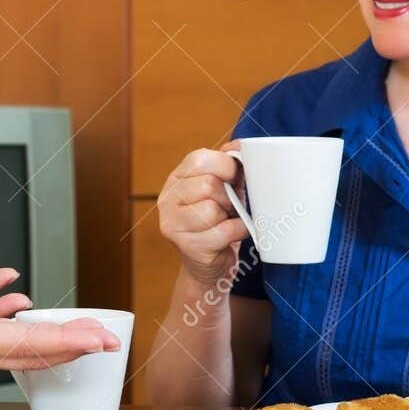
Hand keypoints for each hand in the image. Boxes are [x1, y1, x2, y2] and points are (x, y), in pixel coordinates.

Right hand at [0, 265, 119, 392]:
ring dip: (49, 330)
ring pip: (18, 337)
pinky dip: (6, 303)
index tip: (100, 342)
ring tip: (78, 325)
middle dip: (73, 343)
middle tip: (108, 338)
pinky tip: (13, 287)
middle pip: (35, 348)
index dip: (68, 341)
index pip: (29, 343)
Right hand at [158, 144, 249, 286]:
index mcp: (176, 178)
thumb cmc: (218, 220)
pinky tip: (233, 233)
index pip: (198, 159)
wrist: (210, 264)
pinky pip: (223, 231)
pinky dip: (237, 231)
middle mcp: (167, 199)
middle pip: (208, 185)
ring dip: (229, 216)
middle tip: (229, 206)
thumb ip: (229, 164)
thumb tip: (241, 145)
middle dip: (228, 196)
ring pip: (212, 209)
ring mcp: (172, 224)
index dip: (224, 165)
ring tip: (226, 220)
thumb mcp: (223, 188)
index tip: (234, 176)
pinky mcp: (186, 246)